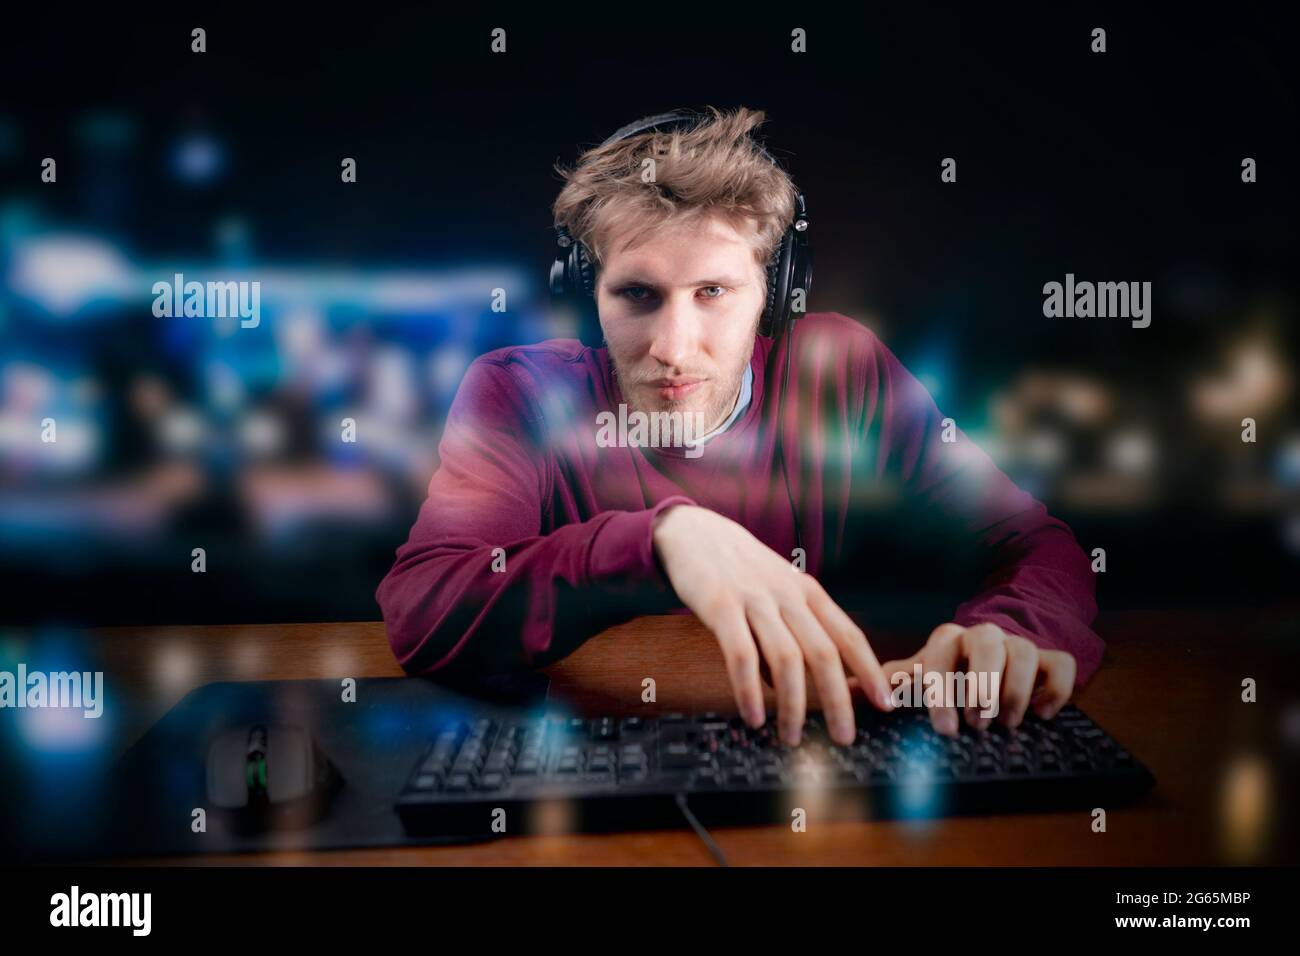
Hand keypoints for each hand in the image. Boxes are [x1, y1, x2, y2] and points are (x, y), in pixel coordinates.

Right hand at [652, 504, 893, 745]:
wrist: (693, 530)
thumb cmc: (738, 569)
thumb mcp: (775, 592)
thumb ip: (788, 634)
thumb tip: (785, 688)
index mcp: (807, 591)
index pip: (849, 635)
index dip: (870, 671)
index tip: (886, 704)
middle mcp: (787, 595)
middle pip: (824, 653)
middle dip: (838, 700)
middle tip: (844, 737)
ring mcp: (754, 599)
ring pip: (786, 658)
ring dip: (793, 705)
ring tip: (791, 737)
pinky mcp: (720, 605)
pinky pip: (741, 655)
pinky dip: (749, 691)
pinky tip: (754, 717)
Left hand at [877, 622, 1076, 735]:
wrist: (993, 651)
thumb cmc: (947, 671)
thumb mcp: (918, 675)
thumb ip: (889, 682)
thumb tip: (847, 691)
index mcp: (948, 640)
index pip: (941, 652)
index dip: (942, 688)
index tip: (944, 727)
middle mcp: (984, 636)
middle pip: (987, 644)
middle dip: (982, 685)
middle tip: (977, 722)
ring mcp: (1020, 645)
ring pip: (1026, 652)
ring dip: (1016, 690)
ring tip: (1005, 722)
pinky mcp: (1050, 660)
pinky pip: (1061, 665)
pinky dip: (1055, 689)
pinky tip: (1042, 714)